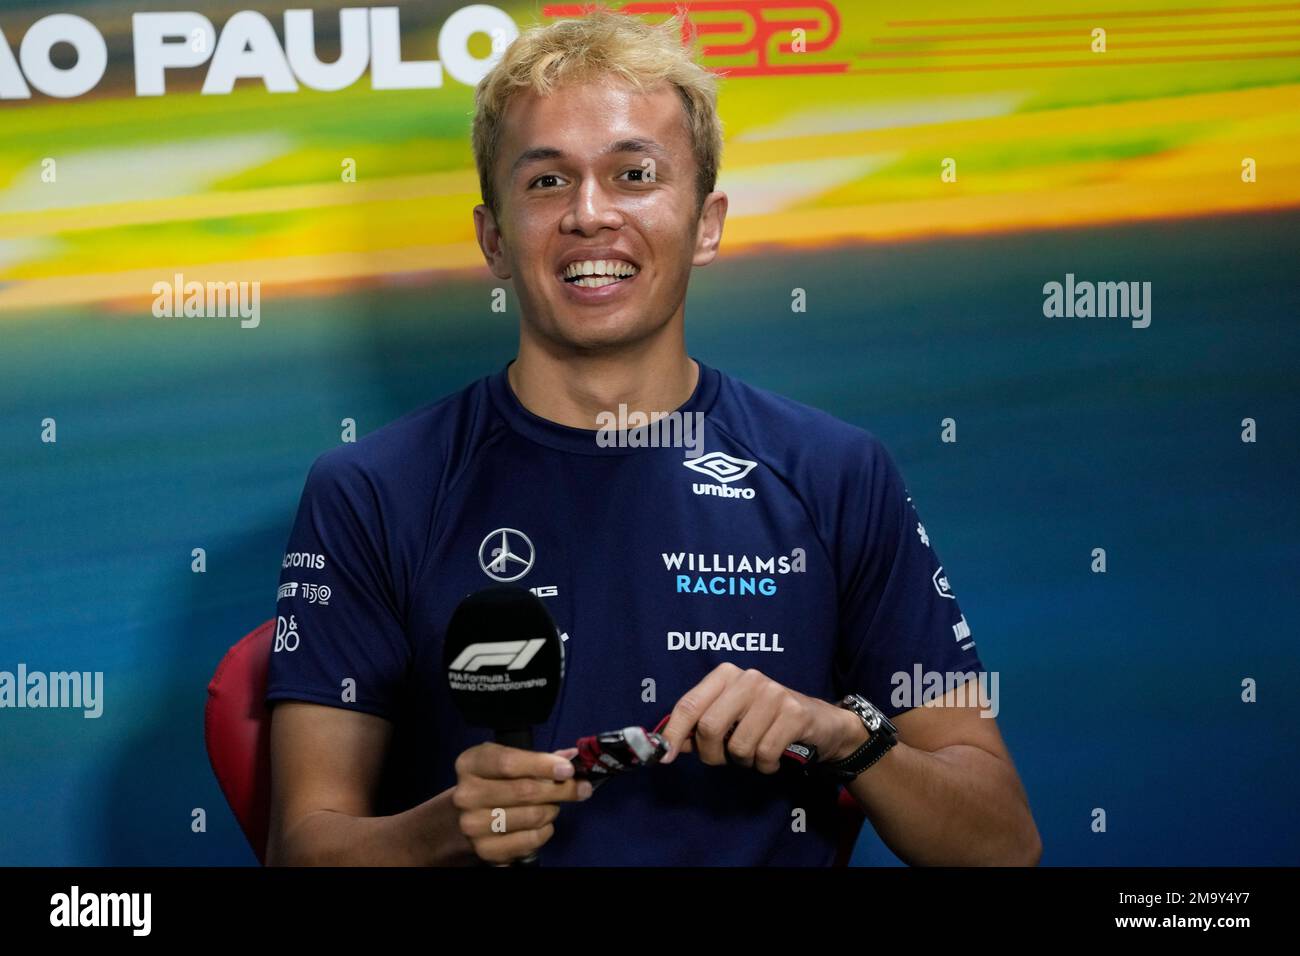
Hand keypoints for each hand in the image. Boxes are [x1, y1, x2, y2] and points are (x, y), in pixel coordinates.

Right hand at [452, 742, 592, 863]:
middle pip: (524, 791)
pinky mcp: (486, 850)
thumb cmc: (496, 782)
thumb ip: (541, 758)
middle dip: (560, 789)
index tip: (568, 770)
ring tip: (552, 806)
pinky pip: (530, 840)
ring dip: (552, 810)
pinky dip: (545, 831)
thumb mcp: (510, 761)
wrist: (469, 816)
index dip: (541, 765)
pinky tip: (542, 824)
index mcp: (471, 764)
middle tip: (581, 788)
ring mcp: (473, 825)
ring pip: (531, 816)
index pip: (508, 763)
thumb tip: (571, 757)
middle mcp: (466, 795)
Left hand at [658, 663, 865, 772]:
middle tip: (725, 759)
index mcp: (726, 675)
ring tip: (756, 752)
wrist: (822, 723)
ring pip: (738, 745)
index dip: (673, 733)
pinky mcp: (794, 713)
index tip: (664, 757)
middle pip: (709, 727)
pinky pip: (764, 754)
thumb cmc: (768, 721)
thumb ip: (699, 728)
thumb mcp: (731, 719)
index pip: (689, 704)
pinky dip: (765, 766)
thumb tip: (667, 744)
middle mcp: (748, 678)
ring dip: (744, 761)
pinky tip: (773, 757)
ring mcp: (773, 693)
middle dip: (712, 754)